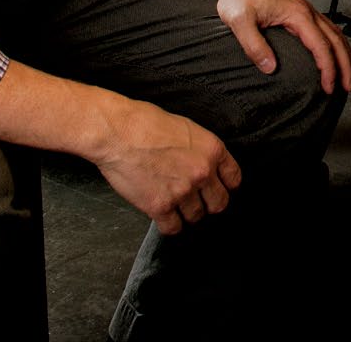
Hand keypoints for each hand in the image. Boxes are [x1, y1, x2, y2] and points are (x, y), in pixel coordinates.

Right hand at [94, 97, 241, 235]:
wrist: (117, 132)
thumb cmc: (144, 122)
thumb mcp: (184, 127)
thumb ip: (199, 150)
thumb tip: (204, 166)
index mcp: (211, 149)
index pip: (234, 179)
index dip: (225, 185)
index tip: (218, 187)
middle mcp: (201, 172)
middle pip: (219, 204)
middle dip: (208, 202)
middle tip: (196, 198)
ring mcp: (182, 191)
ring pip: (195, 217)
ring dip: (186, 212)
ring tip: (173, 200)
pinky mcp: (160, 206)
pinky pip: (173, 228)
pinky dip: (168, 223)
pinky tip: (162, 212)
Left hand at [215, 0, 350, 94]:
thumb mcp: (240, 20)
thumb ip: (254, 45)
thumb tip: (270, 67)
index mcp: (296, 14)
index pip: (320, 45)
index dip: (328, 68)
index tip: (329, 86)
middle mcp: (305, 10)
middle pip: (335, 39)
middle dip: (345, 64)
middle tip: (348, 85)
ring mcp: (304, 9)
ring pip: (334, 32)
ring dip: (344, 53)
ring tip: (350, 72)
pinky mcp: (299, 10)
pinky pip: (326, 27)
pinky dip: (336, 42)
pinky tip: (335, 49)